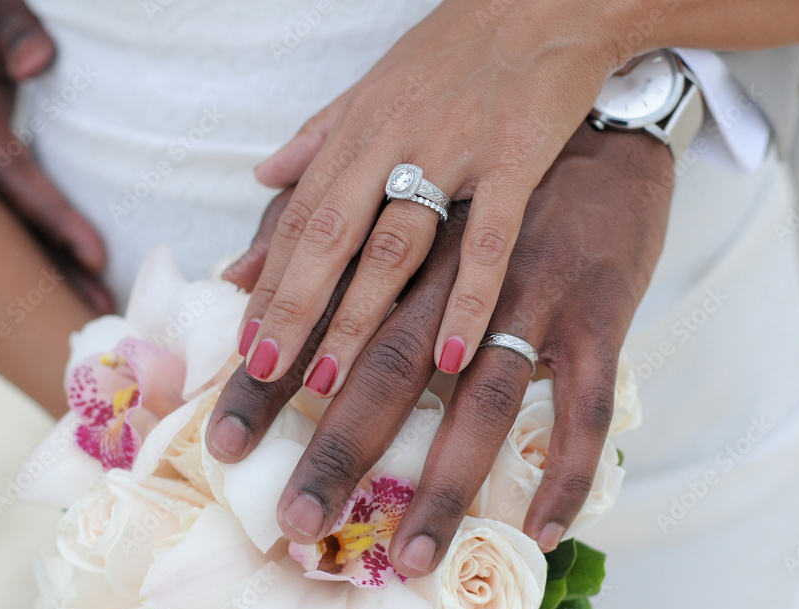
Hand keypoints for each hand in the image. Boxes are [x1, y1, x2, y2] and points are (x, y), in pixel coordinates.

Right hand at [0, 0, 111, 312]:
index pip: (12, 176)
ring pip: (9, 222)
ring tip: (93, 305)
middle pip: (9, 219)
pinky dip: (43, 239)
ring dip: (50, 266)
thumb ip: (9, 26)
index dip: (53, 218)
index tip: (97, 255)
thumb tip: (35, 63)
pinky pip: (14, 205)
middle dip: (53, 268)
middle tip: (99, 311)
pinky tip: (72, 268)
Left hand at [208, 124, 672, 574]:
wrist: (607, 132)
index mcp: (405, 238)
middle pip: (388, 367)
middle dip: (338, 449)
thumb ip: (315, 221)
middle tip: (294, 522)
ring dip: (446, 479)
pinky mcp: (600, 312)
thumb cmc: (493, 168)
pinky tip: (546, 531)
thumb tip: (234, 268)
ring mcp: (532, 292)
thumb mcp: (399, 186)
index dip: (269, 380)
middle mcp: (460, 270)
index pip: (321, 317)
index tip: (221, 443)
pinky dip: (568, 470)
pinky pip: (587, 404)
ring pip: (483, 397)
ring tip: (413, 554)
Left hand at [235, 0, 633, 394]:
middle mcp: (396, 140)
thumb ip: (320, 134)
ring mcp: (454, 153)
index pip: (303, 213)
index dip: (270, 275)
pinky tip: (447, 354)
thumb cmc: (459, 47)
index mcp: (362, 125)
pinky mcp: (515, 163)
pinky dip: (468, 299)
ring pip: (394, 245)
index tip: (248, 334)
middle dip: (294, 306)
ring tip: (326, 380)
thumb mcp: (378, 82)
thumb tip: (264, 174)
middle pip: (332, 235)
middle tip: (265, 372)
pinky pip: (488, 242)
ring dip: (356, 317)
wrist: (549, 1)